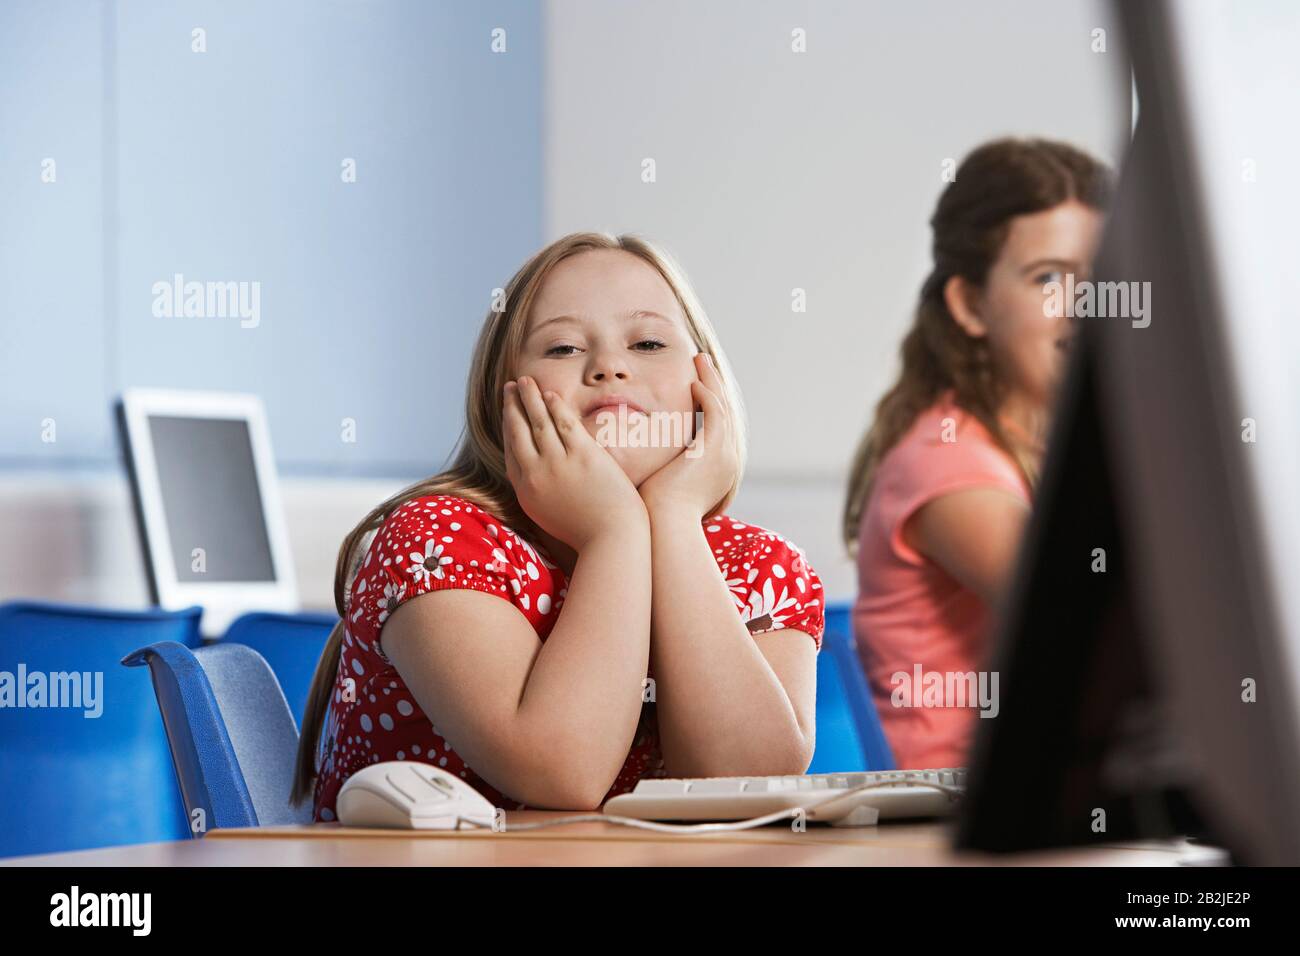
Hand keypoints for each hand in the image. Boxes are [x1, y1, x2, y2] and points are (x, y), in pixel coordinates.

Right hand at [503, 376, 646, 549]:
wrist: (611, 540)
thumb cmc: (587, 532)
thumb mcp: (550, 516)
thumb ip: (540, 493)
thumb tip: (535, 475)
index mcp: (527, 492)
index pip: (511, 452)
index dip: (507, 428)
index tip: (508, 413)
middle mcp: (536, 475)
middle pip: (518, 432)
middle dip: (512, 406)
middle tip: (509, 387)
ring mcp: (558, 464)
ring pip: (538, 422)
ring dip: (529, 398)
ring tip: (524, 382)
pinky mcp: (582, 456)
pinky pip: (564, 423)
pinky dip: (555, 407)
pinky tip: (551, 395)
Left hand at [637, 352, 738, 519]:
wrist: (663, 526)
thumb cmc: (653, 513)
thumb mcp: (658, 482)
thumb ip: (656, 464)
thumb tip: (636, 453)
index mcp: (716, 470)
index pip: (717, 428)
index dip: (709, 404)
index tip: (695, 387)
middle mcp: (726, 461)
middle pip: (725, 413)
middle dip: (714, 387)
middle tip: (704, 364)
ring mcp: (724, 455)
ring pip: (723, 408)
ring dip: (712, 382)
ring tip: (701, 362)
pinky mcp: (714, 449)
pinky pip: (716, 413)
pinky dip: (707, 395)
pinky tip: (693, 382)